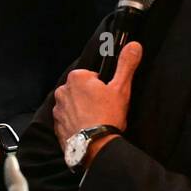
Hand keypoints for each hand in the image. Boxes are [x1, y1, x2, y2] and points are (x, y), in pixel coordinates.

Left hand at [53, 42, 141, 163]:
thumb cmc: (107, 115)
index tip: (108, 98)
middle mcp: (62, 90)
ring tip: (95, 122)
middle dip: (90, 98)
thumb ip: (126, 65)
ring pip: (73, 105)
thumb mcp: (121, 87)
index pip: (91, 77)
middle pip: (80, 91)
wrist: (95, 146)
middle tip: (103, 110)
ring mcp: (57, 109)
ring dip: (82, 111)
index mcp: (76, 77)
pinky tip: (87, 130)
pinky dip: (75, 124)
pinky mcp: (56, 126)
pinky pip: (67, 121)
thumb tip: (134, 45)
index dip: (102, 87)